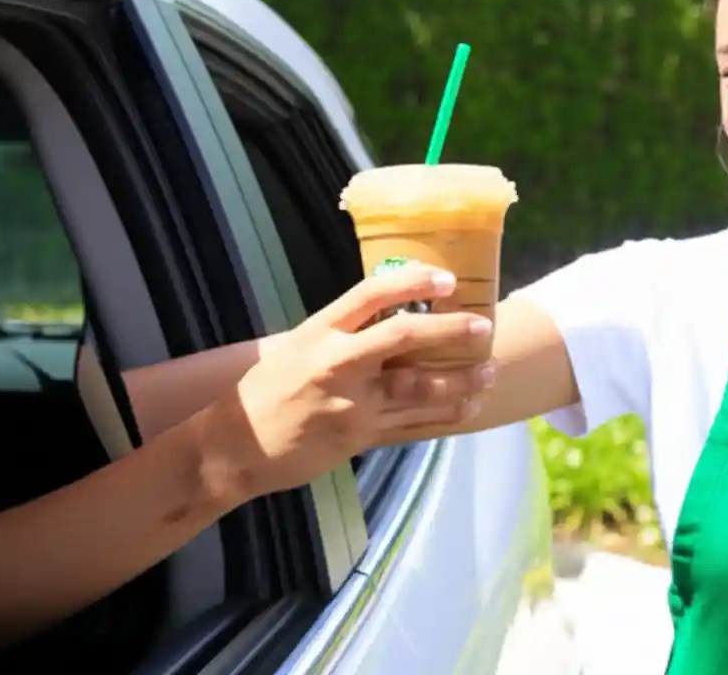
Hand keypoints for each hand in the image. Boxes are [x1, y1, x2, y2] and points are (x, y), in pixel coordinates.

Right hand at [223, 265, 495, 495]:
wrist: (237, 447)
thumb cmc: (265, 390)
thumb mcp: (295, 347)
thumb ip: (340, 333)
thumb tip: (391, 315)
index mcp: (319, 331)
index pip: (371, 294)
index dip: (412, 281)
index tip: (446, 278)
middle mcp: (337, 364)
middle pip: (403, 337)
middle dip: (449, 330)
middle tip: (483, 326)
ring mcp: (352, 404)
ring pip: (419, 388)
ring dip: (461, 380)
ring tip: (490, 372)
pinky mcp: (360, 438)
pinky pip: (413, 427)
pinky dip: (445, 417)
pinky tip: (469, 408)